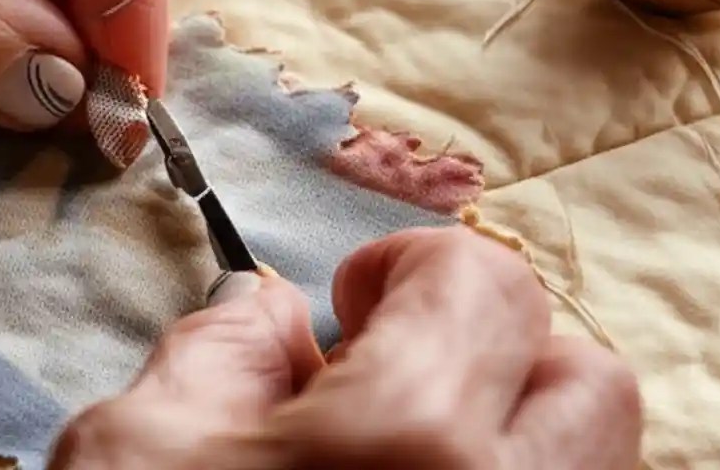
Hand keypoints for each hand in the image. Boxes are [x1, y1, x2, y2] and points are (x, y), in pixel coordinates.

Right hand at [50, 227, 642, 468]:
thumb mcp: (131, 453)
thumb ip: (214, 351)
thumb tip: (271, 311)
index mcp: (402, 446)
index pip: (485, 284)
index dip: (412, 269)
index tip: (353, 306)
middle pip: (588, 379)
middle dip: (496, 353)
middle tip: (397, 379)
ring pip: (588, 461)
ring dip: (510, 428)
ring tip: (404, 450)